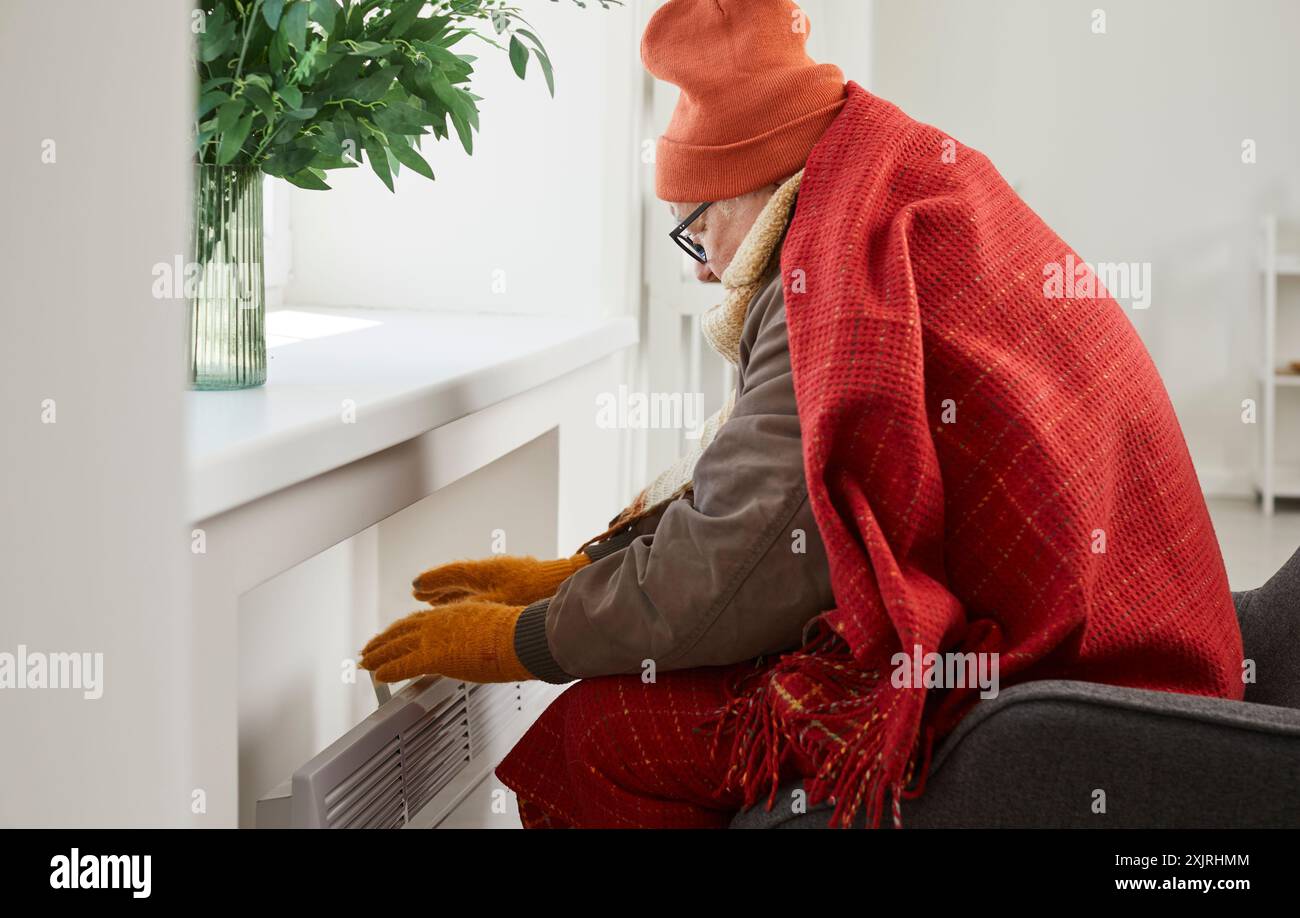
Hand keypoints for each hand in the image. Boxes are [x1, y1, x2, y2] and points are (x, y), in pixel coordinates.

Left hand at [359, 600, 531, 683]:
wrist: (522, 637)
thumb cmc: (517, 635)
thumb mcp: (493, 627)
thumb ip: (477, 635)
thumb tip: (480, 645)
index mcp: (454, 613)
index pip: (419, 620)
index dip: (402, 628)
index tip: (393, 633)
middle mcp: (439, 621)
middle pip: (401, 630)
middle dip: (383, 640)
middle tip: (370, 648)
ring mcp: (435, 637)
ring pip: (396, 645)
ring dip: (378, 655)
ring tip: (366, 662)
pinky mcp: (434, 656)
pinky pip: (403, 665)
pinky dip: (388, 671)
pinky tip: (378, 676)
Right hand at [411, 554, 589, 606]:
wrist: (561, 581)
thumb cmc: (534, 591)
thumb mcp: (496, 604)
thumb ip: (472, 608)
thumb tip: (450, 614)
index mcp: (482, 572)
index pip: (449, 574)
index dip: (431, 582)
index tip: (416, 587)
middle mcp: (488, 570)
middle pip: (455, 578)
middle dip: (436, 587)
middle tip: (418, 593)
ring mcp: (499, 575)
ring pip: (466, 582)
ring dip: (449, 590)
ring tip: (434, 599)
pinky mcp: (510, 581)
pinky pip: (478, 586)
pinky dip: (465, 593)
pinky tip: (465, 602)